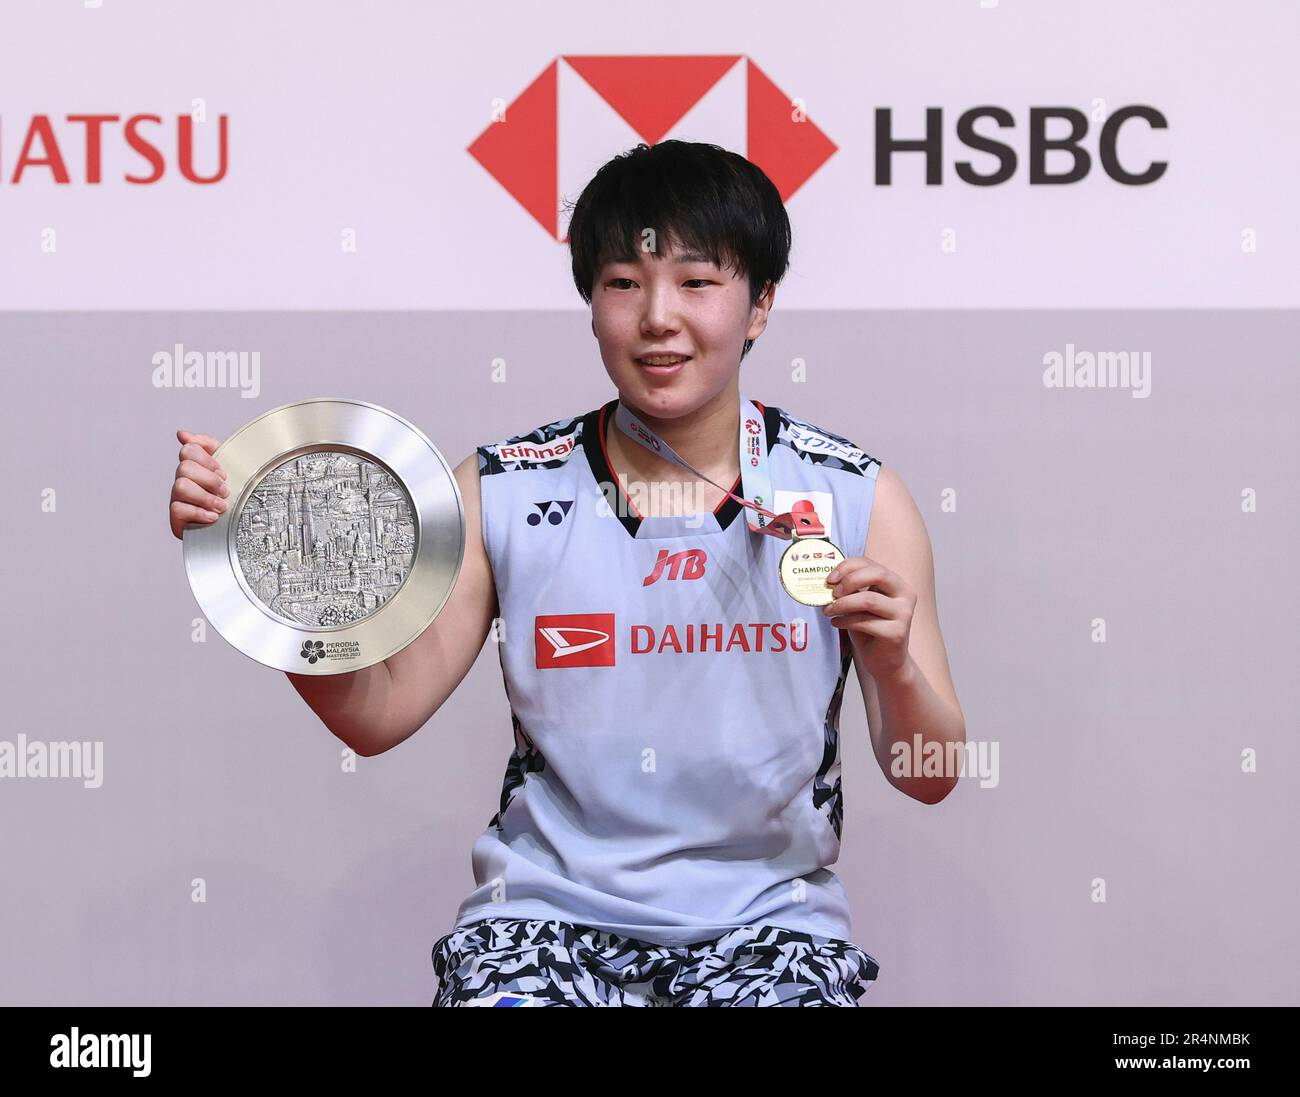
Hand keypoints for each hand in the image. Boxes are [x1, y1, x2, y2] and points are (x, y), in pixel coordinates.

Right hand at [169, 429, 228, 539]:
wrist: (233, 526)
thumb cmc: (228, 494)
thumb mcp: (226, 465)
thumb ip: (207, 446)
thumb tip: (182, 434)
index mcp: (193, 466)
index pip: (189, 450)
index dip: (208, 460)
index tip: (223, 473)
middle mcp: (182, 480)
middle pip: (184, 468)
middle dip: (210, 480)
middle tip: (225, 491)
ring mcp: (177, 499)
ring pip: (180, 487)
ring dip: (205, 497)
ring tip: (220, 506)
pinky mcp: (176, 518)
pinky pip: (178, 509)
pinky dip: (199, 513)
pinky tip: (212, 517)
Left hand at [821, 555, 916, 680]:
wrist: (885, 661)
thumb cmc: (870, 629)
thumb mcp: (860, 604)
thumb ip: (851, 590)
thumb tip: (828, 580)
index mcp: (896, 583)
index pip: (871, 564)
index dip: (847, 567)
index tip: (830, 579)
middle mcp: (905, 594)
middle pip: (877, 574)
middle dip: (850, 580)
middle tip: (832, 592)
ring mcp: (904, 614)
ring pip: (869, 599)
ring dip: (843, 604)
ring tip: (828, 611)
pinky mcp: (897, 633)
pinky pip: (866, 622)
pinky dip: (846, 621)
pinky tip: (836, 623)